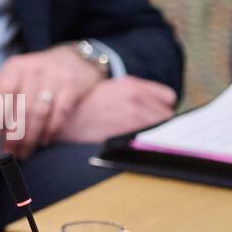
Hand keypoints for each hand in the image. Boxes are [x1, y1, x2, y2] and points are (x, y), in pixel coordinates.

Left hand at [0, 45, 105, 158]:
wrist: (73, 59)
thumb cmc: (32, 71)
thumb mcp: (8, 74)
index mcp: (14, 68)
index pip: (2, 91)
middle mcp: (34, 70)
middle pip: (21, 107)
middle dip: (14, 134)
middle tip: (8, 153)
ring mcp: (55, 78)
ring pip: (40, 112)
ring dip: (31, 136)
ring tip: (24, 153)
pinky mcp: (72, 87)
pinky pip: (60, 112)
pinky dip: (51, 130)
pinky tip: (44, 141)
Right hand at [54, 75, 176, 143]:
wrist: (63, 118)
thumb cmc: (86, 104)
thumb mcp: (113, 87)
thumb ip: (140, 90)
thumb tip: (167, 101)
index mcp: (133, 87)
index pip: (168, 98)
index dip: (162, 106)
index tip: (156, 112)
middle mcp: (136, 101)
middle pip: (167, 116)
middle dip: (161, 121)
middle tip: (146, 126)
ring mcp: (132, 119)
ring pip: (163, 130)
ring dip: (155, 133)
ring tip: (138, 135)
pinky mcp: (127, 136)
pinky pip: (150, 142)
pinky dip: (146, 143)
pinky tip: (132, 142)